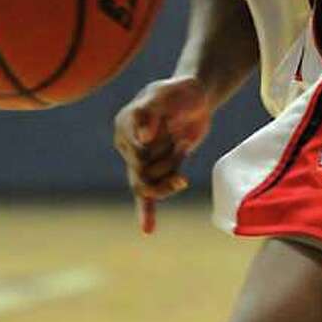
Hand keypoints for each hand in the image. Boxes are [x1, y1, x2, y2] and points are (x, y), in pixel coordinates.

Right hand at [113, 76, 212, 234]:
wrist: (196, 98)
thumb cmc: (178, 91)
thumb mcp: (164, 94)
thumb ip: (150, 112)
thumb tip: (144, 137)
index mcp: (124, 127)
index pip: (134, 153)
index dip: (153, 148)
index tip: (162, 128)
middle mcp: (130, 145)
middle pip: (142, 173)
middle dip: (166, 162)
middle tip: (180, 140)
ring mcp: (144, 160)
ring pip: (151, 185)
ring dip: (171, 172)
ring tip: (182, 146)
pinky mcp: (161, 170)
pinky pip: (150, 195)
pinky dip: (147, 212)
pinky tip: (148, 229)